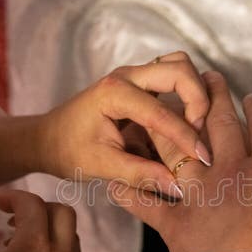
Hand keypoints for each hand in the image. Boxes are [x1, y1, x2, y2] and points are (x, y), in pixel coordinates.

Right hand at [0, 190, 91, 251]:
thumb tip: (3, 227)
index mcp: (32, 249)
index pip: (33, 204)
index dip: (14, 197)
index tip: (0, 203)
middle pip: (64, 214)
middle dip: (40, 211)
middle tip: (18, 219)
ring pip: (73, 242)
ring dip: (51, 238)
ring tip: (24, 250)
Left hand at [39, 51, 211, 196]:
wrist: (48, 138)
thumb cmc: (68, 151)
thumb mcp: (100, 167)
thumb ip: (140, 174)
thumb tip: (177, 185)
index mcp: (113, 93)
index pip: (162, 112)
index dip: (186, 137)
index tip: (203, 158)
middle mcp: (126, 76)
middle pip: (179, 69)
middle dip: (197, 99)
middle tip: (199, 132)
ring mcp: (134, 76)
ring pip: (179, 66)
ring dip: (195, 91)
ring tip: (196, 124)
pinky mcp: (140, 84)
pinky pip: (173, 77)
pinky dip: (188, 92)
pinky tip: (187, 121)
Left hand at [108, 71, 251, 251]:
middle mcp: (232, 175)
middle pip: (219, 125)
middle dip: (212, 97)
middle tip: (204, 77)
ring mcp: (200, 198)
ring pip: (178, 149)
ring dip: (168, 124)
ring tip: (160, 104)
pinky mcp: (175, 226)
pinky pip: (146, 204)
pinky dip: (129, 191)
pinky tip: (113, 179)